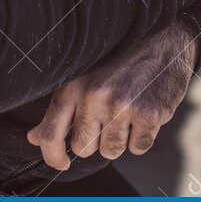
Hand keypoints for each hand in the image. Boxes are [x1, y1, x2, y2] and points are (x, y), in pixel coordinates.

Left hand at [26, 20, 196, 170]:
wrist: (165, 38)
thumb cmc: (122, 57)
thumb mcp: (85, 75)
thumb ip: (61, 109)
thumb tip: (35, 139)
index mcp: (75, 85)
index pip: (51, 134)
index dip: (53, 156)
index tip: (62, 163)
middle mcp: (95, 96)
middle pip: (84, 148)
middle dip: (97, 140)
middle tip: (111, 116)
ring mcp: (123, 106)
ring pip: (111, 151)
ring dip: (121, 139)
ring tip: (130, 111)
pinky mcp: (149, 114)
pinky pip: (138, 147)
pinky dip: (142, 137)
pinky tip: (146, 113)